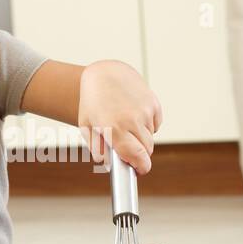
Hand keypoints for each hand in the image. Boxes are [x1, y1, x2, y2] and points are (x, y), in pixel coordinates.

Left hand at [78, 60, 162, 175]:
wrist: (104, 73)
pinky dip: (148, 124)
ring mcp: (145, 110)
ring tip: (126, 124)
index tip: (140, 170)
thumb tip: (110, 165)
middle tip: (127, 147)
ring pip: (151, 137)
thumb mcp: (87, 127)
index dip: (141, 167)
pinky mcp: (153, 103)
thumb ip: (97, 149)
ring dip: (141, 137)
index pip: (139, 156)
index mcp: (115, 129)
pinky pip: (155, 124)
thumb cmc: (93, 101)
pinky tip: (134, 115)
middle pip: (147, 149)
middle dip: (139, 152)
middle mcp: (133, 120)